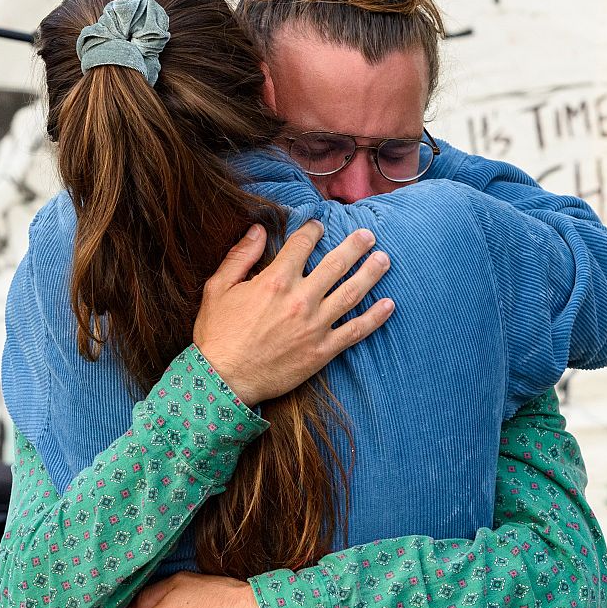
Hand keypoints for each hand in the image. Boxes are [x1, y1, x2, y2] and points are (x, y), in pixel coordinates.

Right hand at [194, 220, 393, 405]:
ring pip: (351, 293)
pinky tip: (389, 305)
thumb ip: (240, 256)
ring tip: (385, 260)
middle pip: (336, 265)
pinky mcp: (322, 350)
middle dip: (355, 246)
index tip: (320, 226)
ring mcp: (315, 325)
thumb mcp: (219, 288)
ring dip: (370, 274)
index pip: (302, 245)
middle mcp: (300, 299)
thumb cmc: (217, 334)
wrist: (223, 381)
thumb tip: (258, 230)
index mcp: (275, 280)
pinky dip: (374, 318)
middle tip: (368, 235)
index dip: (313, 231)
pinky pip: (355, 331)